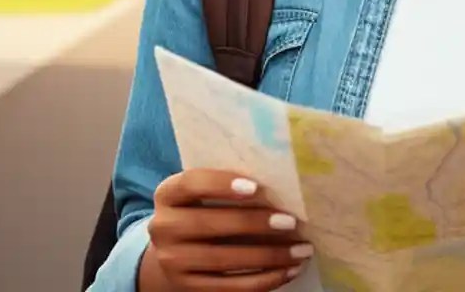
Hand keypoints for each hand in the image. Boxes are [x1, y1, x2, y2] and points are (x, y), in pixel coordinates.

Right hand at [140, 170, 313, 291]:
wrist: (177, 252)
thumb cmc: (204, 211)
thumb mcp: (204, 195)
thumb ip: (229, 187)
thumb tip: (282, 186)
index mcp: (168, 195)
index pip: (191, 184)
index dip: (221, 184)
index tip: (256, 187)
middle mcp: (163, 227)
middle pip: (209, 224)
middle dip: (254, 223)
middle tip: (291, 222)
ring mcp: (172, 261)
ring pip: (224, 259)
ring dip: (269, 256)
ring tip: (301, 250)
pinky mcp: (188, 288)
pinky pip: (231, 287)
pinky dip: (264, 280)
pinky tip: (288, 270)